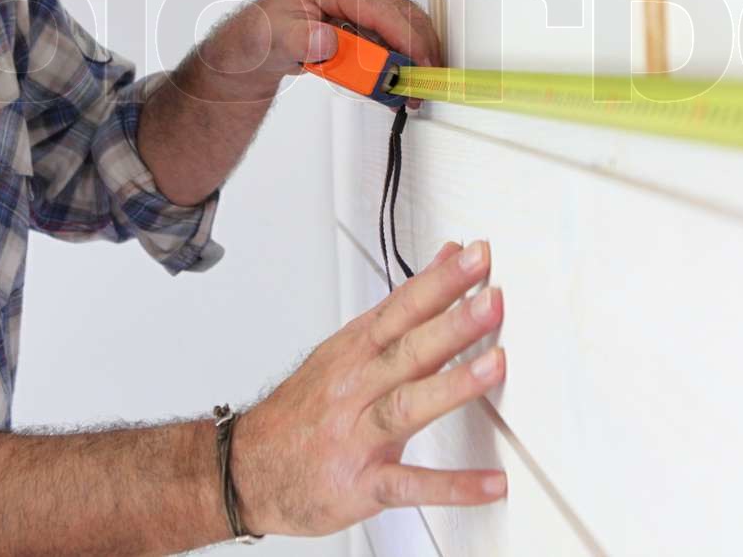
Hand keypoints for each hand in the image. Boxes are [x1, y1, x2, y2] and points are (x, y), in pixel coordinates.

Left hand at [202, 0, 442, 106]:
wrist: (261, 41)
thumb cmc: (265, 33)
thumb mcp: (275, 38)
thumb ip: (300, 39)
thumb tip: (325, 40)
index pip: (380, 9)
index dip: (405, 38)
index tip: (418, 65)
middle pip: (403, 16)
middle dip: (418, 53)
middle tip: (420, 87)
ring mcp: (366, 0)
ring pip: (407, 26)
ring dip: (415, 59)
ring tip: (412, 92)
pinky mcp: (370, 17)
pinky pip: (398, 37)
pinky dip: (404, 60)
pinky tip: (401, 83)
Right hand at [231, 240, 506, 536]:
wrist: (247, 470)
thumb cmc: (303, 408)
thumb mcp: (346, 347)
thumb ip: (402, 306)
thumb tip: (445, 261)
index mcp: (355, 351)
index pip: (402, 307)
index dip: (440, 281)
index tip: (476, 257)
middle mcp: (357, 388)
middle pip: (408, 350)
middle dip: (451, 324)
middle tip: (492, 301)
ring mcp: (358, 436)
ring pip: (407, 406)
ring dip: (452, 386)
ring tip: (495, 367)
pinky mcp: (363, 484)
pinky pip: (410, 485)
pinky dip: (451, 486)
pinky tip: (490, 483)